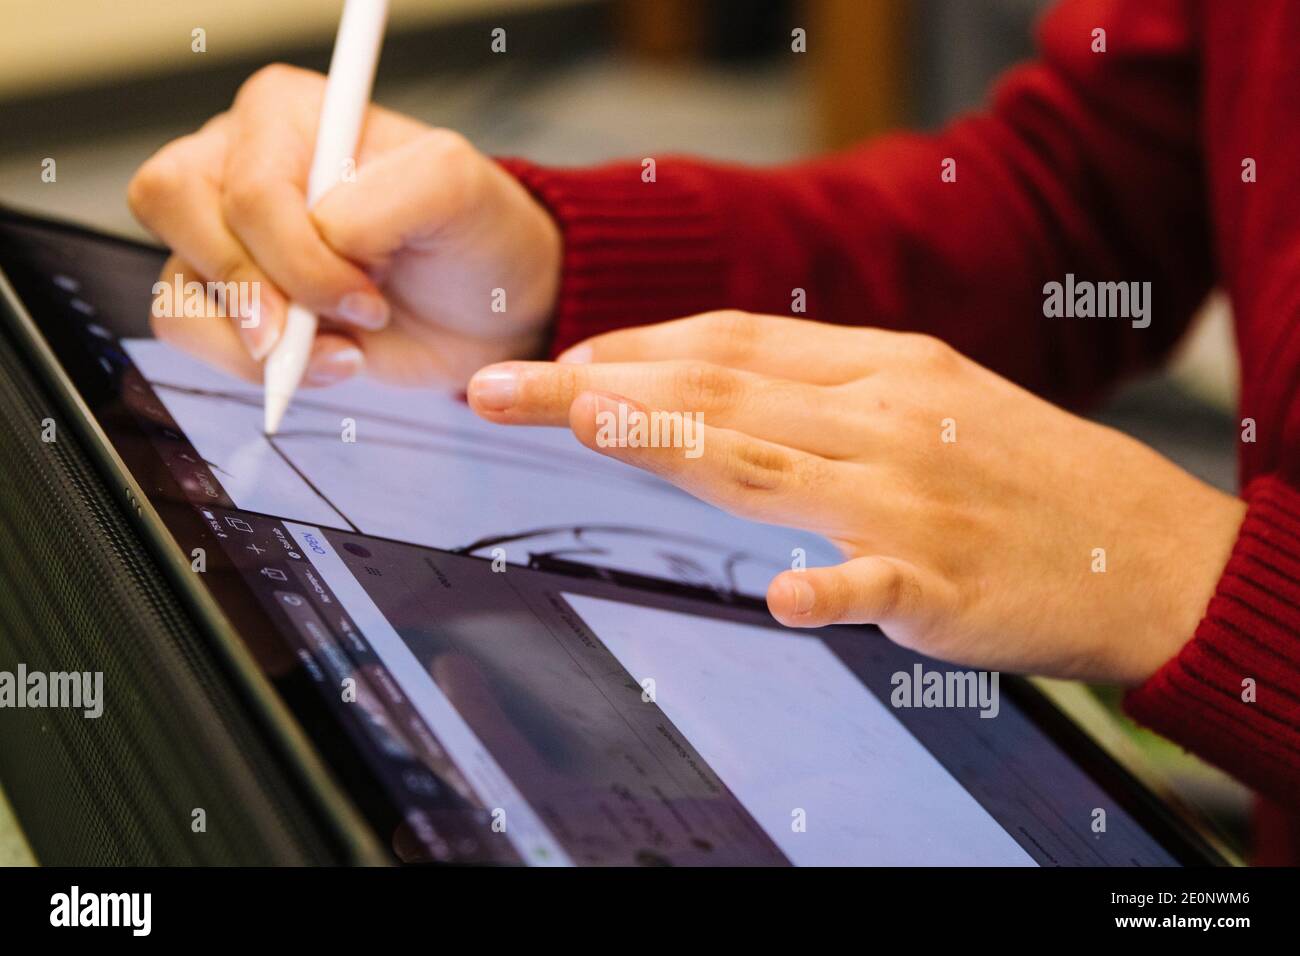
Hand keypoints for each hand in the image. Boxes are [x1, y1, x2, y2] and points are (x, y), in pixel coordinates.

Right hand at [128, 64, 559, 387]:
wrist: (484, 309)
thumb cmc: (470, 234)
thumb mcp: (456, 190)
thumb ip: (385, 198)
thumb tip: (318, 237)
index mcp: (286, 112)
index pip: (249, 185)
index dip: (300, 257)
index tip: (368, 297)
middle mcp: (236, 158)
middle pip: (174, 208)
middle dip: (253, 290)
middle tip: (329, 327)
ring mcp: (221, 230)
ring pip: (174, 284)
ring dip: (254, 343)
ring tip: (341, 352)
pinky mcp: (224, 295)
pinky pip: (184, 327)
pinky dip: (248, 365)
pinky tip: (325, 360)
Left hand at [466, 311, 1246, 684]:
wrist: (1148, 547)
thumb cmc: (1027, 476)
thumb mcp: (930, 398)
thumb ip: (825, 389)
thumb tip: (717, 389)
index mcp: (881, 369)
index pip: (732, 345)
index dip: (636, 350)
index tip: (565, 365)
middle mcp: (883, 421)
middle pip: (719, 392)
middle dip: (598, 386)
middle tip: (502, 387)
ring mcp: (911, 501)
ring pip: (768, 465)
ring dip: (668, 442)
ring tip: (582, 422)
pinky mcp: (945, 582)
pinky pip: (875, 581)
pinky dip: (827, 585)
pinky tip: (782, 598)